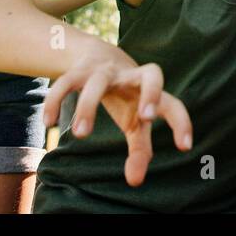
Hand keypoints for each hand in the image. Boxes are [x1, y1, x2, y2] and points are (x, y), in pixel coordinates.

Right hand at [45, 55, 193, 185]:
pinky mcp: (80, 70)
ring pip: (98, 82)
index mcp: (151, 91)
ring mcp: (106, 71)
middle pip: (153, 73)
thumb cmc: (127, 98)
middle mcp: (133, 78)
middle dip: (151, 93)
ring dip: (88, 106)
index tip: (185, 146)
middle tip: (144, 118)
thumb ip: (140, 149)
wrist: (100, 55)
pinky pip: (66, 82)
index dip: (181, 122)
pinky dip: (55, 100)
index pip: (172, 103)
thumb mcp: (134, 122)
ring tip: (80, 135)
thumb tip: (135, 180)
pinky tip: (49, 123)